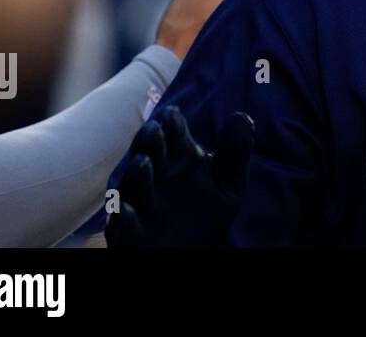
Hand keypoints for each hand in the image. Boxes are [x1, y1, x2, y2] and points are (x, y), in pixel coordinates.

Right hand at [106, 106, 253, 246]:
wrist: (195, 250)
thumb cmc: (208, 211)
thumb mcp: (229, 183)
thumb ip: (235, 151)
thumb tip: (241, 115)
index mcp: (178, 161)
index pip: (173, 137)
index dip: (172, 126)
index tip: (173, 114)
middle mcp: (155, 181)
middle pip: (148, 157)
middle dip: (149, 144)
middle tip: (154, 130)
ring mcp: (142, 209)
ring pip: (132, 190)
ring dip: (137, 176)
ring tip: (144, 162)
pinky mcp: (133, 239)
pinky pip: (124, 230)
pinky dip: (124, 221)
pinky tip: (128, 211)